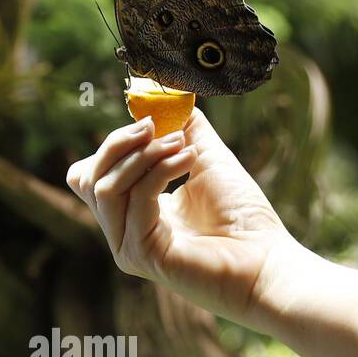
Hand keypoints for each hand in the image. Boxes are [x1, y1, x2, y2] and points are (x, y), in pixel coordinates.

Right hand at [65, 108, 301, 328]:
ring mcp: (128, 246)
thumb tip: (164, 96)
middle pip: (86, 179)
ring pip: (104, 189)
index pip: (91, 175)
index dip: (113, 145)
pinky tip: (189, 159)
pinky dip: (159, 171)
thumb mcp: (206, 158)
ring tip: (180, 144)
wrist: (270, 260)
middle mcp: (123, 232)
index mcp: (132, 213)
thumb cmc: (244, 218)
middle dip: (117, 145)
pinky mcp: (142, 255)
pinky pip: (135, 201)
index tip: (151, 122)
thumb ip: (183, 129)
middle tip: (154, 125)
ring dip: (140, 156)